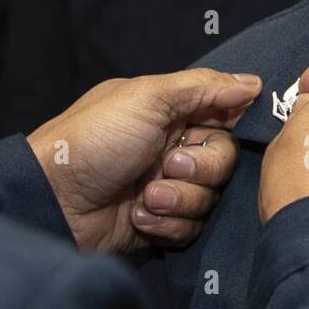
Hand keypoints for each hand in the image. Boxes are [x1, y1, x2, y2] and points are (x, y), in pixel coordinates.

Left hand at [27, 69, 261, 253]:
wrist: (54, 200)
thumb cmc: (95, 139)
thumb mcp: (147, 97)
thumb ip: (203, 87)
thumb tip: (254, 82)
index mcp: (168, 111)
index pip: (223, 114)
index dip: (231, 124)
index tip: (227, 127)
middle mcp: (170, 146)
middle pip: (224, 159)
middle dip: (200, 167)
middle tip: (166, 166)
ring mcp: (165, 186)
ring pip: (209, 197)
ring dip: (178, 198)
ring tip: (144, 197)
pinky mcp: (159, 223)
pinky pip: (190, 227)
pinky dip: (165, 223)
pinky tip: (136, 217)